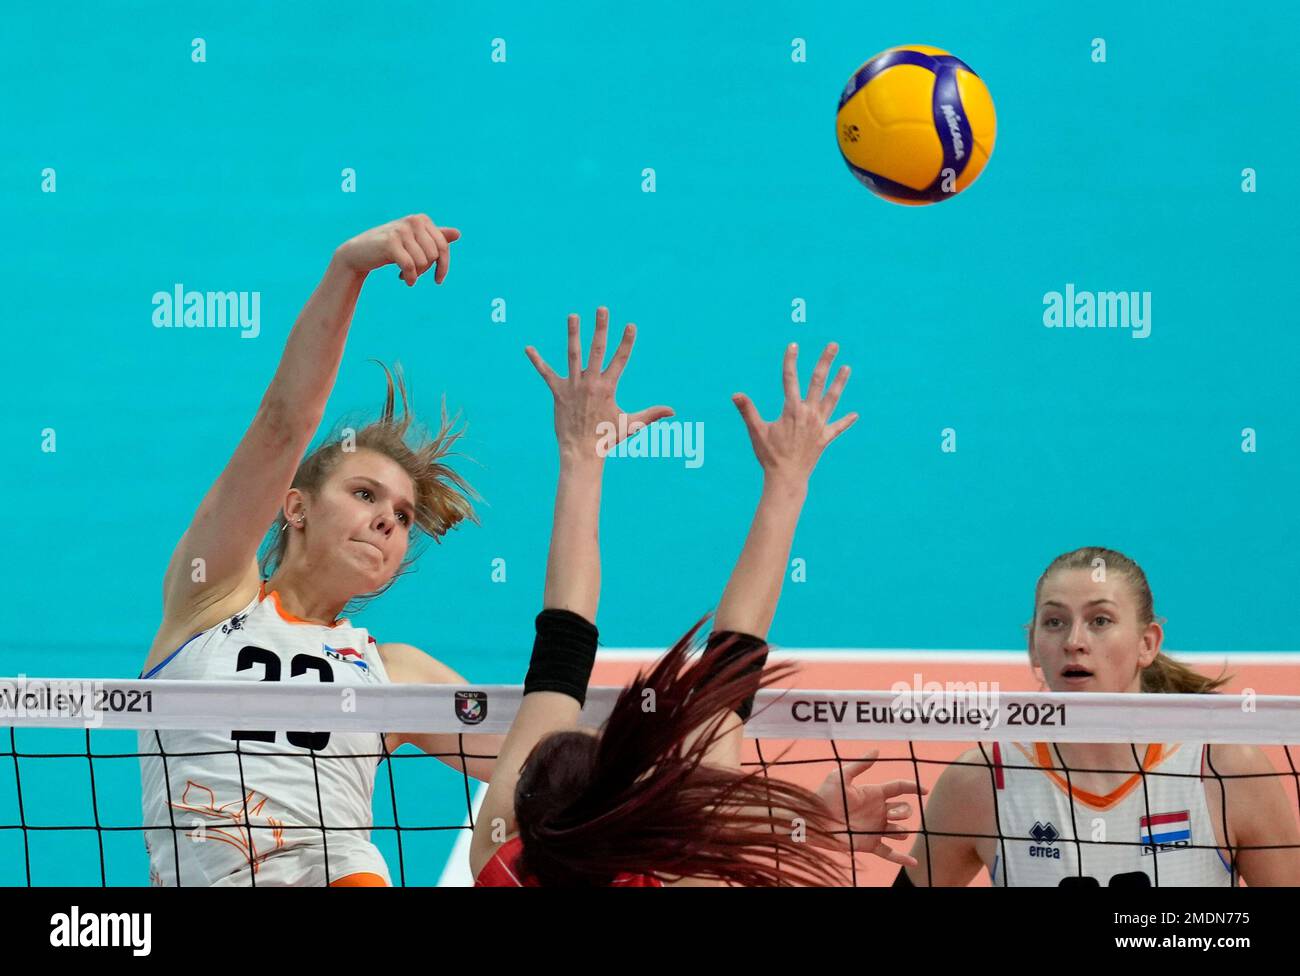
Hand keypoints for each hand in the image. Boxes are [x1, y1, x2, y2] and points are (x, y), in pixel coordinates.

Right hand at [335, 214, 460, 285]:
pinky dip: (410, 277)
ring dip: (416, 274)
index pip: (443, 246)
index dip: (443, 266)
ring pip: (423, 261)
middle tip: (415, 274)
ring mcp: (401, 230)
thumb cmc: (389, 248)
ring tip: (407, 275)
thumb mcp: (414, 242)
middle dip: (426, 269)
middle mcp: (413, 221)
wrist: (358, 253)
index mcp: (422, 219)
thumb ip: (435, 237)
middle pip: (434, 255)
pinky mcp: (390, 242)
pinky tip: (403, 280)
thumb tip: (458, 233)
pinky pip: (410, 266)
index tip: (438, 279)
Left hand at [524, 307, 673, 462]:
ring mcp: (573, 386)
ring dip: (573, 334)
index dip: (626, 342)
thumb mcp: (631, 425)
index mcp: (607, 388)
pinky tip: (528, 348)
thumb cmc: (607, 439)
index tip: (631, 325)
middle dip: (600, 328)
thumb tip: (674, 412)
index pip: (620, 360)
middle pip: (596, 350)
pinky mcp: (558, 393)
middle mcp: (590, 383)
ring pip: (573, 355)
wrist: (582, 452)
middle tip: (602, 309)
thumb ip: (652, 415)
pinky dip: (537, 361)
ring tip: (573, 315)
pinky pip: (546, 374)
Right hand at [732, 342, 857, 485]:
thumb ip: (747, 411)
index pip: (790, 378)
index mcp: (792, 409)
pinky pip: (838, 427)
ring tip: (847, 367)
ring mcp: (819, 426)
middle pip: (818, 381)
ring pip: (832, 399)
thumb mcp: (756, 431)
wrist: (787, 477)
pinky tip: (855, 415)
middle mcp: (809, 414)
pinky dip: (846, 421)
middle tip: (834, 345)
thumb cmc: (769, 455)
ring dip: (840, 382)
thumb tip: (735, 394)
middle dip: (826, 362)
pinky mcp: (825, 438)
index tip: (793, 345)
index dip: (791, 360)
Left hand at [815, 751, 925, 866]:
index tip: (924, 790)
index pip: (899, 788)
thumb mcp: (840, 777)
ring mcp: (876, 829)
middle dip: (904, 811)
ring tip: (891, 830)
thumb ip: (859, 765)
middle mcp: (878, 811)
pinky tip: (914, 862)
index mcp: (874, 794)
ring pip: (900, 831)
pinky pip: (890, 853)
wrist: (814, 822)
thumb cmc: (824, 797)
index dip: (913, 787)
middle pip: (904, 809)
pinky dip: (902, 858)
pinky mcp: (870, 844)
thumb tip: (877, 750)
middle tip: (891, 813)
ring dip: (901, 830)